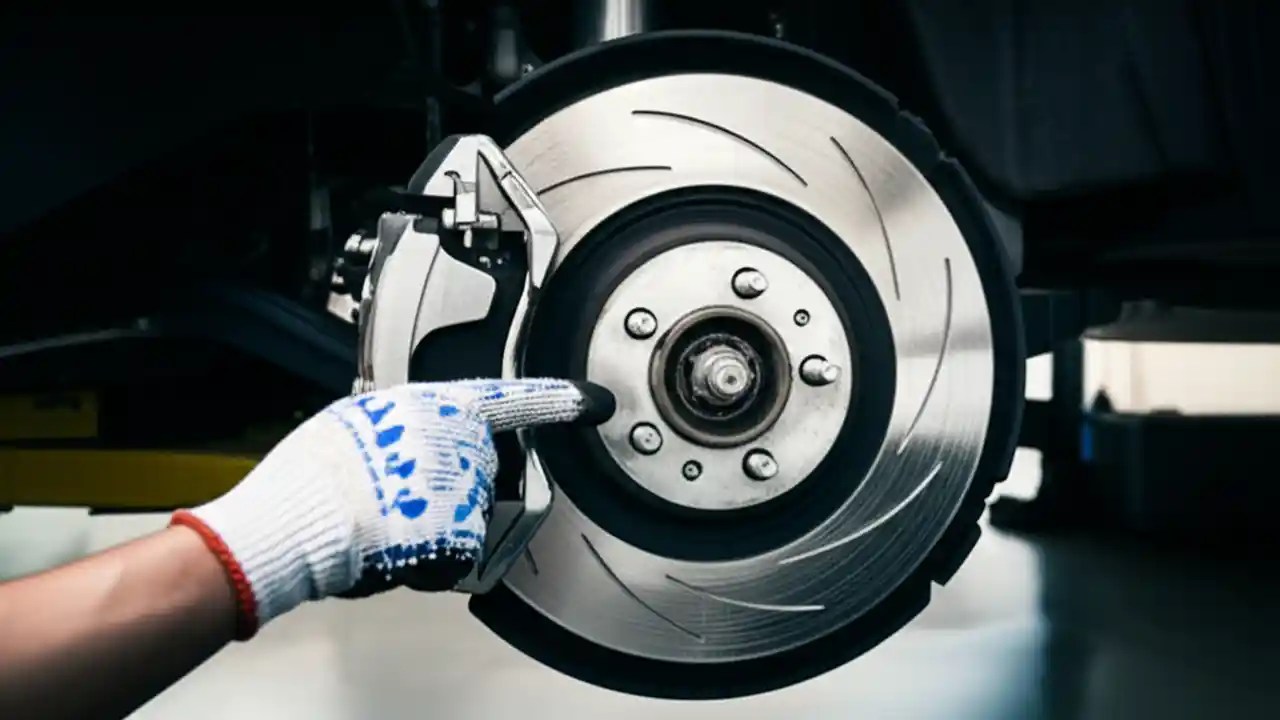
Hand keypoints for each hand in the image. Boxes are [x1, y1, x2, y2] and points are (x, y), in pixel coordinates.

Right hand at [170, 379, 609, 638]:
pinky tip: (394, 548)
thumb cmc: (318, 471)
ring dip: (435, 526)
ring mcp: (470, 493)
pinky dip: (430, 563)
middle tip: (391, 497)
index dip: (557, 400)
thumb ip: (411, 423)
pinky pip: (457, 558)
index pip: (514, 400)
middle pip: (480, 473)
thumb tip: (415, 441)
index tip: (593, 402)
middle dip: (447, 491)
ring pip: (467, 519)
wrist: (302, 518)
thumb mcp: (364, 417)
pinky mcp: (465, 539)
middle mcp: (466, 444)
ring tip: (384, 520)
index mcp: (442, 406)